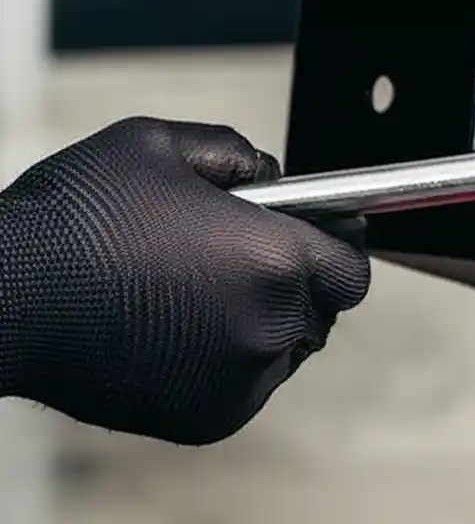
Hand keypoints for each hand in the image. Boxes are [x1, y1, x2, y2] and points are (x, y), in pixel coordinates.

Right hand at [0, 117, 369, 444]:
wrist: (3, 299)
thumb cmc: (76, 215)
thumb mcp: (158, 144)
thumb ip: (235, 154)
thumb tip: (273, 177)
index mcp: (274, 258)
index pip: (351, 268)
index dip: (337, 248)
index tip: (317, 237)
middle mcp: (271, 326)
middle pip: (321, 310)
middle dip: (297, 283)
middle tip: (245, 261)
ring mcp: (242, 379)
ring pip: (286, 349)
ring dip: (265, 323)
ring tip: (204, 294)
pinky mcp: (210, 418)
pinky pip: (247, 384)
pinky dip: (230, 361)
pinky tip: (181, 329)